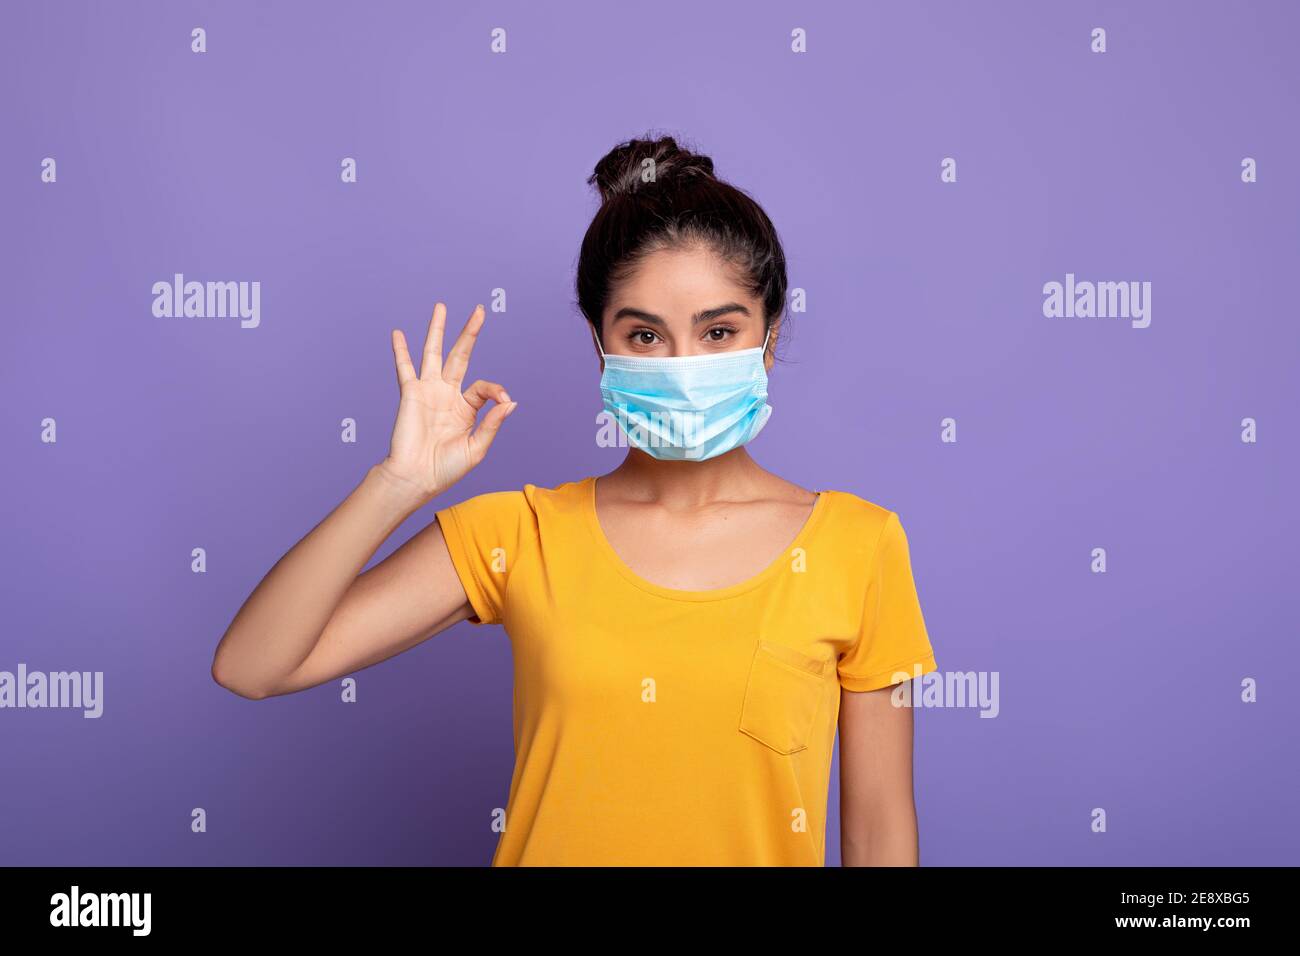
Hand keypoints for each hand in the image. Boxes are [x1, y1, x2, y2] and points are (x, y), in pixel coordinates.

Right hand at [376, 303, 515, 505]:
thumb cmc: (445, 469)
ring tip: (441, 307)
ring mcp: (428, 392)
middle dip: (469, 333)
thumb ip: (492, 423)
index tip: (504, 400)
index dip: (497, 391)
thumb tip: (511, 402)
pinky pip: (405, 368)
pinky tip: (398, 333)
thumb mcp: (476, 448)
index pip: (484, 386)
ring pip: (433, 353)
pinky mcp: (411, 394)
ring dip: (437, 330)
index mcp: (466, 408)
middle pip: (460, 355)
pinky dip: (401, 351)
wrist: (416, 478)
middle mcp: (447, 395)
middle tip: (480, 310)